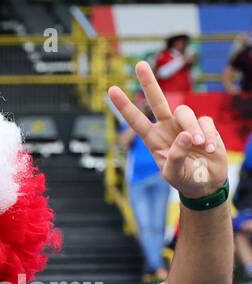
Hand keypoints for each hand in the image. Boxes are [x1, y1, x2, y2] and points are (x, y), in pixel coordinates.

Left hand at [109, 61, 227, 198]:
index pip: (136, 120)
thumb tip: (186, 134)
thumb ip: (177, 156)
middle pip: (157, 100)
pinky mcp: (204, 125)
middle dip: (149, 82)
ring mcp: (185, 125)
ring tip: (201, 146)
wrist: (206, 182)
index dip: (124, 106)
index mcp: (153, 139)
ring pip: (185, 112)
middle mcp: (166, 128)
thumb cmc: (184, 178)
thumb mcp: (174, 173)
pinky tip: (210, 149)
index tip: (111, 89)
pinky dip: (208, 135)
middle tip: (139, 65)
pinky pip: (204, 121)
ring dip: (193, 129)